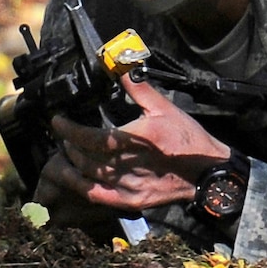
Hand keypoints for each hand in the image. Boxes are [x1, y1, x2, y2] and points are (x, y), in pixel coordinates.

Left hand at [34, 73, 231, 214]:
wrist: (208, 173)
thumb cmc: (188, 139)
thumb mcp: (165, 108)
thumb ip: (138, 88)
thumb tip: (120, 66)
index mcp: (138, 139)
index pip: (92, 137)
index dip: (70, 130)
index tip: (58, 121)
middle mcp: (130, 165)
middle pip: (85, 157)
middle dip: (68, 144)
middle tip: (63, 134)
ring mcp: (129, 186)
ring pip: (87, 176)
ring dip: (71, 163)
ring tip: (67, 151)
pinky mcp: (131, 200)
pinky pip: (97, 196)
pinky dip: (81, 186)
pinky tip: (75, 177)